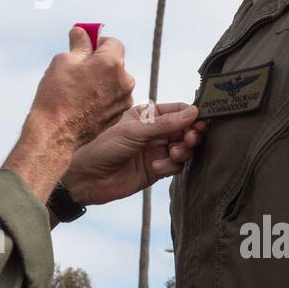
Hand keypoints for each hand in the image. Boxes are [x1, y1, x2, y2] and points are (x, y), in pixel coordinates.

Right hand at [27, 27, 135, 149]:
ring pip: (115, 80)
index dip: (97, 42)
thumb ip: (78, 44)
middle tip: (78, 68)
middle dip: (99, 61)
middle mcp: (124, 81)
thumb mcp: (63, 61)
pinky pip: (113, 97)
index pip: (113, 42)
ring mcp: (124, 100)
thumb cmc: (57, 96)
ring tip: (79, 89)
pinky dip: (103, 95)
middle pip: (116, 62)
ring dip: (102, 79)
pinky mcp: (119, 115)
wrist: (56, 133)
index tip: (84, 46)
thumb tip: (81, 32)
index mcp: (112, 63)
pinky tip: (83, 102)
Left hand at [61, 102, 207, 206]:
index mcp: (147, 114)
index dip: (191, 114)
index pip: (177, 110)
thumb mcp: (135, 131)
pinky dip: (170, 166)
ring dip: (183, 150)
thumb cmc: (103, 146)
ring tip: (174, 153)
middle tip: (191, 138)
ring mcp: (155, 150)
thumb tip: (194, 112)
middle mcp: (154, 131)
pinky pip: (175, 166)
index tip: (202, 119)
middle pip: (185, 130)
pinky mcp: (156, 169)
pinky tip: (156, 167)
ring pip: (184, 148)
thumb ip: (165, 123)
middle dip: (191, 133)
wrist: (87, 178)